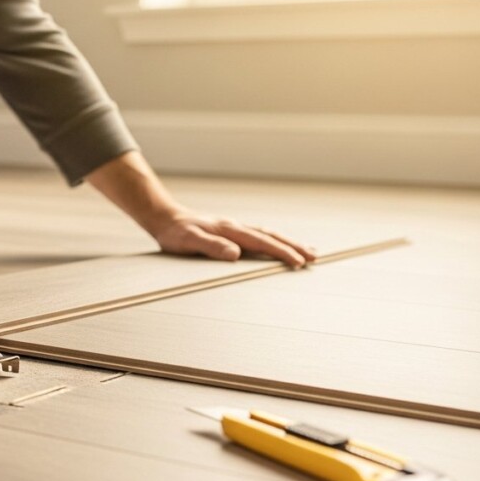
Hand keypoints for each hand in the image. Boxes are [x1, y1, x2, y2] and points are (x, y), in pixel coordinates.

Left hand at [84, 152, 315, 267]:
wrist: (165, 218)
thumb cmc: (174, 233)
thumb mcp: (188, 241)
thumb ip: (211, 246)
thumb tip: (235, 254)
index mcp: (229, 230)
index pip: (261, 242)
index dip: (281, 252)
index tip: (299, 262)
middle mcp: (236, 227)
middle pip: (271, 236)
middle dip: (294, 246)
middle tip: (315, 257)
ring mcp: (235, 228)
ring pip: (267, 235)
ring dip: (288, 243)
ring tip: (308, 251)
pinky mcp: (231, 232)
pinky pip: (259, 236)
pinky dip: (274, 241)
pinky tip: (281, 246)